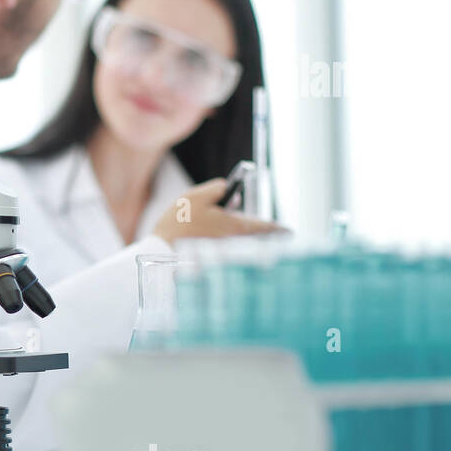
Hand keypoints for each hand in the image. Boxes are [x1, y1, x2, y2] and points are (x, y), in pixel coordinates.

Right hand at [153, 178, 287, 243]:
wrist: (161, 253)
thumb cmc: (178, 224)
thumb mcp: (195, 197)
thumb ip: (215, 189)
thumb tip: (226, 188)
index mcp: (235, 227)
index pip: (265, 227)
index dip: (277, 228)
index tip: (289, 232)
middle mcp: (234, 244)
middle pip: (252, 236)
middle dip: (254, 230)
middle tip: (251, 226)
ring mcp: (224, 255)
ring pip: (238, 243)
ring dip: (238, 235)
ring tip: (222, 225)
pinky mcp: (213, 263)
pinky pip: (227, 251)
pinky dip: (226, 244)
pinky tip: (210, 237)